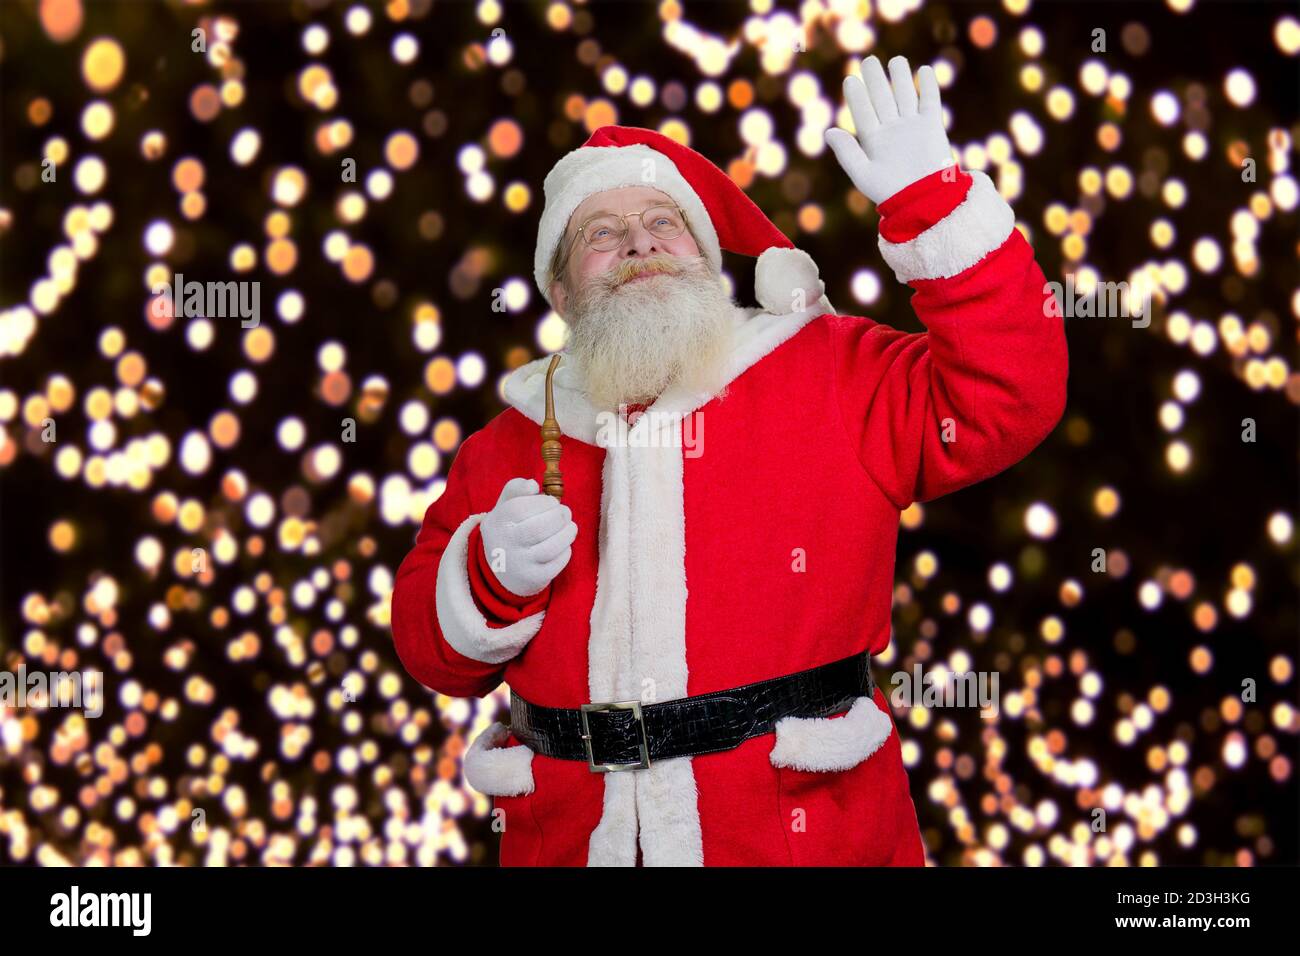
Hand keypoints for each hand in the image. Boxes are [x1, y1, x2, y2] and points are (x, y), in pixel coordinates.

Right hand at [479, 478, 576, 596]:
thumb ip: (516, 488)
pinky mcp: (533, 578)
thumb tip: (533, 484)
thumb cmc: (509, 527)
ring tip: (570, 526)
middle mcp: (504, 545)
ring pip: (551, 547)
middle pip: (538, 528)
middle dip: (559, 516)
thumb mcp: (505, 505)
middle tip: (565, 513)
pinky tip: (564, 544)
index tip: (553, 502)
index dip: (543, 502)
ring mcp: (519, 564)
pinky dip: (565, 550)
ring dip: (567, 533)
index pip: (521, 509)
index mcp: (496, 523)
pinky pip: (557, 563)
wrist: (501, 568)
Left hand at [825, 54, 953, 204]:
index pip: (863, 112)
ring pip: (905, 95)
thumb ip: (847, 152)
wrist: (923, 198)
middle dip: (875, 79)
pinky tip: (923, 71)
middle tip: (868, 60)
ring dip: (900, 77)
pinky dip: (928, 86)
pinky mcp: (932, 126)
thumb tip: (829, 131)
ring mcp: (912, 126)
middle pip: (882, 98)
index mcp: (874, 140)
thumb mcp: (863, 173)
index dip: (856, 96)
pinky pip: (929, 101)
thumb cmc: (891, 192)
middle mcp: (892, 130)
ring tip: (896, 60)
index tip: (850, 80)